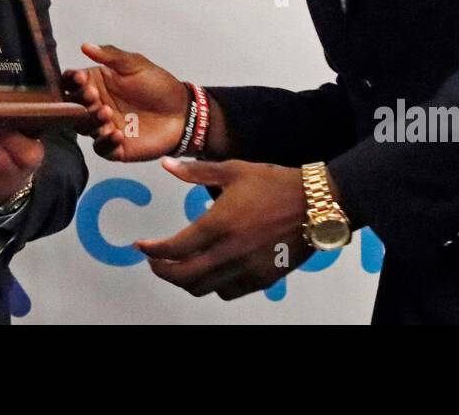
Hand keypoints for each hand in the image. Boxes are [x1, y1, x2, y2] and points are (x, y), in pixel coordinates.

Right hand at [62, 43, 190, 161]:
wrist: (183, 113)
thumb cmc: (159, 85)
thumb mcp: (136, 65)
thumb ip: (110, 56)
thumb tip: (85, 45)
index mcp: (96, 83)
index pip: (72, 82)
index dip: (71, 81)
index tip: (79, 78)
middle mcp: (96, 106)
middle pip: (73, 106)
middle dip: (79, 101)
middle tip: (92, 95)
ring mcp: (104, 127)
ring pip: (84, 127)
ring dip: (91, 121)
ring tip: (106, 113)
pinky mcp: (115, 147)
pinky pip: (102, 148)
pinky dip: (105, 143)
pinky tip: (117, 134)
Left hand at [136, 158, 311, 300]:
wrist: (317, 203)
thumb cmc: (275, 183)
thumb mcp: (234, 170)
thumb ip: (196, 171)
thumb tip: (166, 166)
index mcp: (219, 224)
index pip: (173, 248)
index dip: (151, 251)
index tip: (141, 246)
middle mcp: (229, 252)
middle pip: (183, 276)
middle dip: (162, 271)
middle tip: (155, 261)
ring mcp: (247, 269)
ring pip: (204, 289)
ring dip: (186, 280)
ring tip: (180, 266)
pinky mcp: (263, 279)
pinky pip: (228, 292)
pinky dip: (213, 285)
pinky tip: (211, 269)